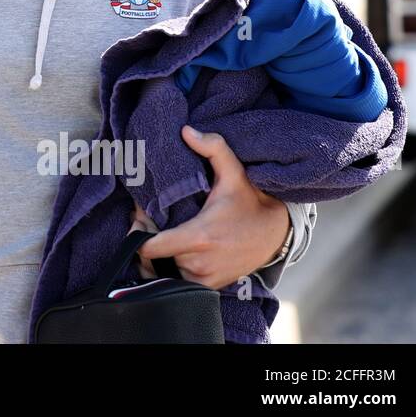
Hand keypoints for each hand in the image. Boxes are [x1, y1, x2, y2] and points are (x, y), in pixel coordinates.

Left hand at [136, 126, 290, 290]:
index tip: (140, 217)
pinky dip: (171, 268)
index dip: (138, 232)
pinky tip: (172, 250)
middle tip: (146, 220)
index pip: (150, 247)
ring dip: (157, 256)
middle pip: (152, 258)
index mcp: (199, 236)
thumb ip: (213, 148)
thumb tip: (187, 130)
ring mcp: (205, 278)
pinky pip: (178, 282)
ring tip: (159, 234)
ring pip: (164, 270)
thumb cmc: (249, 201)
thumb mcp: (234, 171)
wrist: (277, 232)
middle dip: (145, 239)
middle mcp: (199, 262)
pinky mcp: (210, 286)